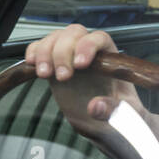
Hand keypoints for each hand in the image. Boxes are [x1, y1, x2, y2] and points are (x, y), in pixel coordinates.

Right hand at [24, 23, 142, 133]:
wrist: (103, 125)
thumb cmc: (119, 116)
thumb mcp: (125, 117)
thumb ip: (113, 110)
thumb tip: (95, 106)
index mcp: (112, 59)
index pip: (100, 39)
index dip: (88, 46)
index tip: (81, 64)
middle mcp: (90, 53)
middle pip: (74, 34)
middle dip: (64, 52)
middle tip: (63, 76)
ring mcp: (71, 57)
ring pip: (56, 38)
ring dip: (46, 52)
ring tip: (45, 74)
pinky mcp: (54, 65)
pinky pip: (40, 48)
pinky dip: (34, 52)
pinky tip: (33, 64)